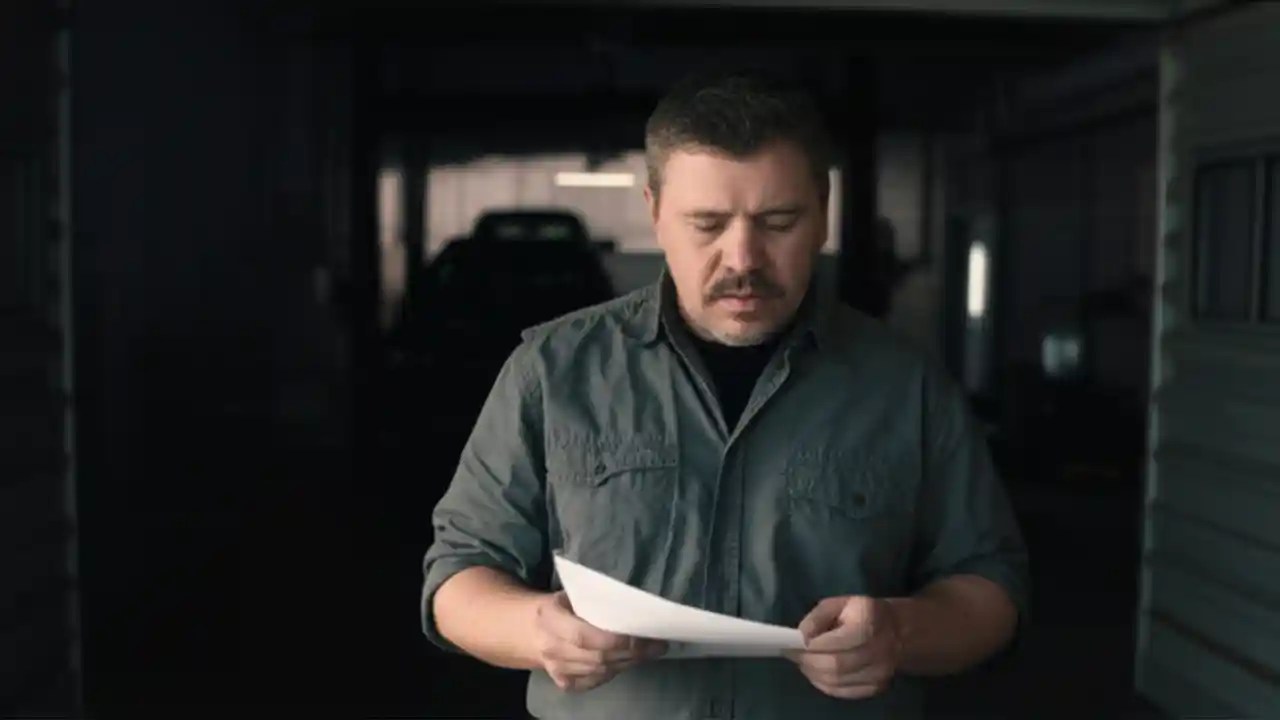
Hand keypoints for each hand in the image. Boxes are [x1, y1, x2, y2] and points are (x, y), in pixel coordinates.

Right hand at [533, 591, 666, 691]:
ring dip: (628, 662)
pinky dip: (614, 672)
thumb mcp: (566, 595)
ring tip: (650, 651)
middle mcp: (551, 648)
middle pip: (597, 657)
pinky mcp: (563, 683)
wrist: (525, 631)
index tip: (640, 633)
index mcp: (550, 619)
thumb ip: (592, 601)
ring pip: (600, 671)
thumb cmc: (554, 607)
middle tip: (658, 644)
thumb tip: (631, 604)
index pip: (584, 636)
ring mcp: (556, 669)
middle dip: (632, 652)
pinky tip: (627, 661)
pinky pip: (594, 681)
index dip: (613, 639)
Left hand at [784, 596, 902, 699]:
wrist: (894, 630)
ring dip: (814, 674)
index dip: (813, 646)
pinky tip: (817, 674)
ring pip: (838, 682)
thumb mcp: (837, 604)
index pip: (838, 641)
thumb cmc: (858, 613)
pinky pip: (844, 692)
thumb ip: (816, 618)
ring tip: (804, 663)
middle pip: (837, 665)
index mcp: (869, 622)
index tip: (793, 644)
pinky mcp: (877, 687)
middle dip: (809, 662)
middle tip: (794, 656)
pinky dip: (825, 685)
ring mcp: (881, 672)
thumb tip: (801, 637)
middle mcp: (880, 649)